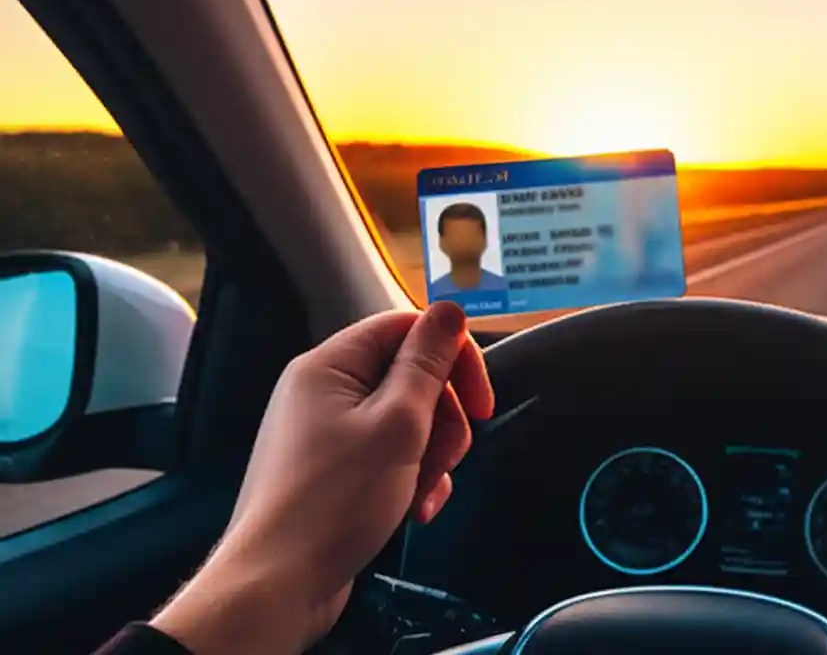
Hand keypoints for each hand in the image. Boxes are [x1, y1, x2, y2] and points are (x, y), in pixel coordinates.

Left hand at [152, 303, 493, 654]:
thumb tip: (449, 309)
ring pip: (408, 421)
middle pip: (413, 378)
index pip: (407, 328)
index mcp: (330, 365)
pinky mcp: (335, 469)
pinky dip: (412, 476)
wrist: (279, 583)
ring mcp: (328, 431)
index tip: (480, 402)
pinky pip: (391, 454)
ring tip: (424, 491)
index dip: (453, 359)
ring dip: (431, 455)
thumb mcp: (398, 425)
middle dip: (443, 420)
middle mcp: (324, 390)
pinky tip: (415, 508)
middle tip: (447, 456)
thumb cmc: (333, 503)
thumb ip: (427, 363)